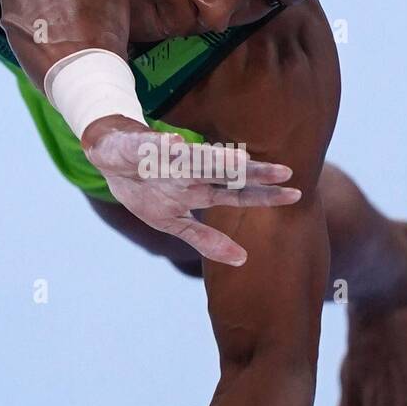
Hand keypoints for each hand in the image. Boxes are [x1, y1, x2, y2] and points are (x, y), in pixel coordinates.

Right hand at [81, 116, 300, 265]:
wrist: (110, 155)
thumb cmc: (147, 188)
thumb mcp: (172, 222)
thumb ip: (205, 240)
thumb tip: (242, 261)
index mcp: (199, 188)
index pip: (238, 192)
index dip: (264, 195)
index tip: (296, 194)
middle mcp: (190, 172)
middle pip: (226, 173)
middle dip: (253, 174)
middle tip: (285, 172)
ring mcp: (167, 160)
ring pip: (196, 160)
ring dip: (216, 160)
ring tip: (239, 162)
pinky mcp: (141, 148)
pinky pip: (152, 147)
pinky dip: (163, 146)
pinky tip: (176, 145)